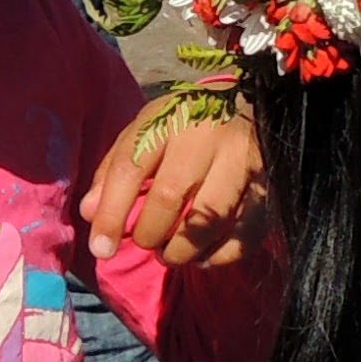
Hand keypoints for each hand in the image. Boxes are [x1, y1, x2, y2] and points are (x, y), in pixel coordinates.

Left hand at [80, 98, 268, 267]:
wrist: (257, 105)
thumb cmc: (189, 123)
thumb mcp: (147, 130)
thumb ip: (116, 168)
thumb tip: (90, 213)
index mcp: (169, 119)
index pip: (131, 168)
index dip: (111, 215)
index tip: (101, 248)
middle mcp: (207, 137)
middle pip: (169, 196)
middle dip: (150, 233)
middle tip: (147, 243)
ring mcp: (244, 161)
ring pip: (208, 221)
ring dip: (182, 251)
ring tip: (171, 253)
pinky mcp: (270, 186)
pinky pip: (244, 235)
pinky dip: (219, 256)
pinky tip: (204, 256)